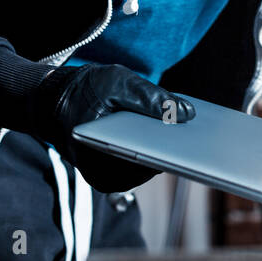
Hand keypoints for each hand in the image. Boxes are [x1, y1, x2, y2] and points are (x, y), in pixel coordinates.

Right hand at [30, 63, 194, 192]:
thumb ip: (151, 97)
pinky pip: (147, 163)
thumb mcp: (117, 82)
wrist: (55, 102)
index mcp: (101, 155)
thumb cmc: (84, 90)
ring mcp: (112, 178)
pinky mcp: (117, 174)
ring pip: (154, 166)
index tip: (201, 145)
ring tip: (197, 134)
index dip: (177, 153)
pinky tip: (179, 134)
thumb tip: (187, 114)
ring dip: (172, 150)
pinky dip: (161, 149)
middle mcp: (106, 175)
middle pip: (155, 167)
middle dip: (179, 150)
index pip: (149, 161)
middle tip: (206, 135)